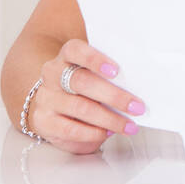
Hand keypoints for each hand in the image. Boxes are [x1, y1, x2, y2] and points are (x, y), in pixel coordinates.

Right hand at [27, 40, 146, 153]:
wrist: (53, 105)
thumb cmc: (84, 87)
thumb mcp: (96, 75)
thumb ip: (112, 75)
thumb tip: (141, 84)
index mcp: (67, 56)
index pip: (76, 50)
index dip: (95, 59)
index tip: (116, 71)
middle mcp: (52, 74)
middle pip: (82, 82)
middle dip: (114, 96)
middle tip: (137, 106)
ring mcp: (46, 98)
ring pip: (80, 107)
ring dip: (109, 119)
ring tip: (128, 125)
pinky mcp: (43, 121)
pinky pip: (70, 129)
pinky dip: (92, 133)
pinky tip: (107, 133)